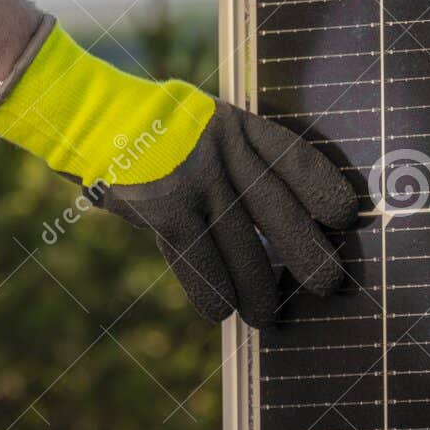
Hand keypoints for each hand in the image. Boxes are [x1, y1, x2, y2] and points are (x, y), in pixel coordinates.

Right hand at [0, 18, 357, 327]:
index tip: (347, 216)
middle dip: (307, 251)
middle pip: (278, 208)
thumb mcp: (199, 123)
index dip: (324, 187)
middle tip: (330, 285)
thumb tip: (276, 216)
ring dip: (258, 287)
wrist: (82, 113)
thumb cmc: (148, 129)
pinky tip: (221, 310)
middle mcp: (223, 149)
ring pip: (241, 244)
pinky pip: (196, 258)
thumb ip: (233, 155)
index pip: (294, 156)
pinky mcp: (163, 206)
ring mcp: (193, 178)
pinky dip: (210, 288)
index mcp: (237, 125)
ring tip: (270, 317)